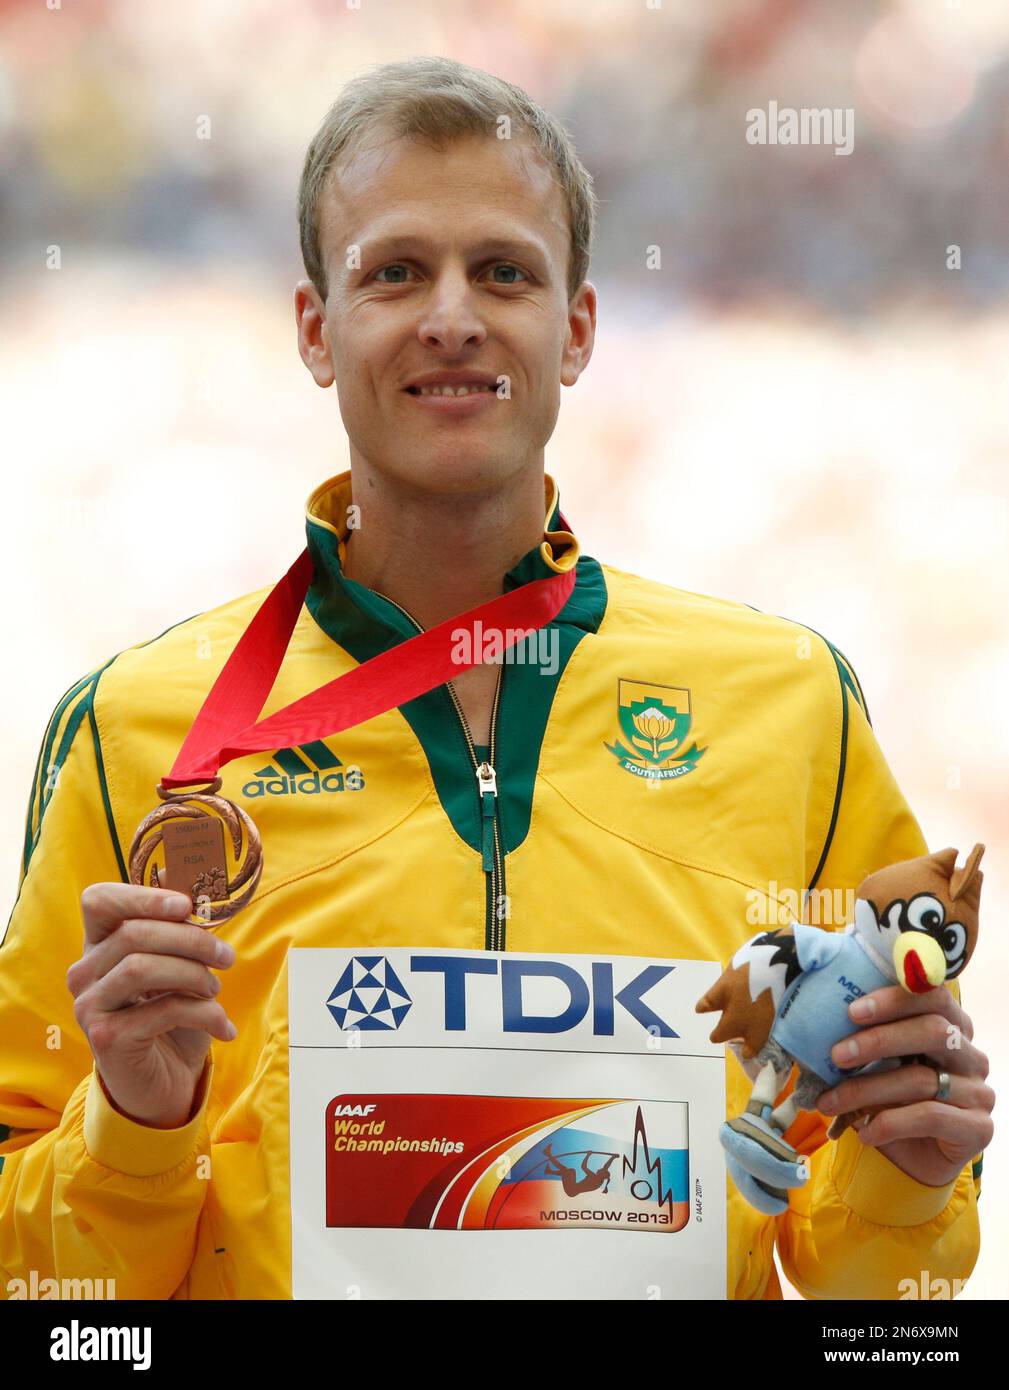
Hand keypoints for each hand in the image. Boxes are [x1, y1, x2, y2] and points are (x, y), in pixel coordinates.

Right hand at [68, 883, 236, 1128]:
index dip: (142, 896)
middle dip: (190, 940)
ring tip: (214, 991)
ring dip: (193, 975)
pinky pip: (162, 1010)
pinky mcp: (107, 1038)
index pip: (99, 901)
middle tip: (226, 957)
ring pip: (141, 968)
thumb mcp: (179, 967)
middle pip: (133, 933)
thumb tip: (176, 870)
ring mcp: (90, 1006)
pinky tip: (223, 1026)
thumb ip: (176, 926)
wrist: (165, 1082)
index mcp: (99, 946)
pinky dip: (204, 1014)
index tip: (186, 906)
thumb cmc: (172, 1017)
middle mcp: (85, 974)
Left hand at [817, 984, 993, 1186]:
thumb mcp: (879, 1065)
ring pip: (921, 1079)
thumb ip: (866, 1038)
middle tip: (836, 1055)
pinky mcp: (979, 1128)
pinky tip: (864, 1133)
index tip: (853, 1011)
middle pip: (933, 1031)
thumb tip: (821, 1020)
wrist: (915, 1158)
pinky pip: (929, 1117)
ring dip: (866, 1090)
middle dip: (878, 1041)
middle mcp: (972, 1056)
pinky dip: (889, 1123)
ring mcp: (980, 1092)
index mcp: (953, 1027)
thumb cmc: (893, 1100)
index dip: (895, 1000)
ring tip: (829, 1102)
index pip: (933, 997)